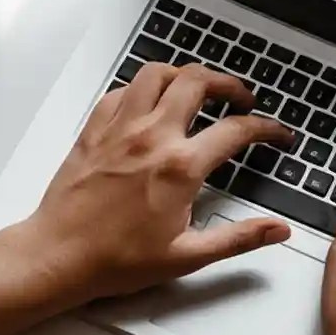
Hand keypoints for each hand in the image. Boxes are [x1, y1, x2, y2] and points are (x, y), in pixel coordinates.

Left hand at [18, 62, 295, 304]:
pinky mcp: (94, 131)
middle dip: (228, 83)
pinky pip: (121, 91)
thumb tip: (278, 230)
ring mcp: (120, 129)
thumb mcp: (188, 256)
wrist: (57, 258)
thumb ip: (239, 238)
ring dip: (183, 75)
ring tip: (198, 88)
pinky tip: (150, 104)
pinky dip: (142, 89)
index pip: (237, 130)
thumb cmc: (116, 260)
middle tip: (240, 97)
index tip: (277, 133)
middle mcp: (152, 137)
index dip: (267, 128)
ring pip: (157, 74)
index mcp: (180, 167)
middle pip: (198, 81)